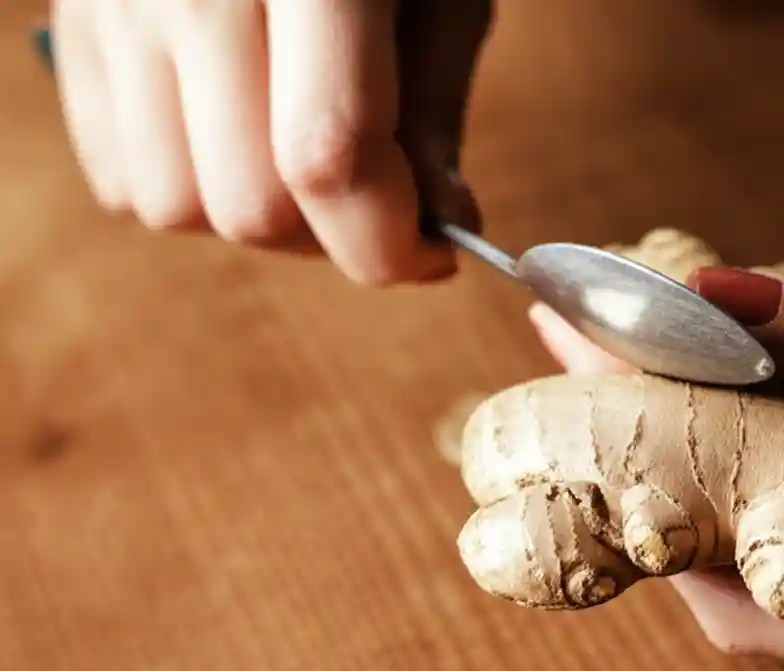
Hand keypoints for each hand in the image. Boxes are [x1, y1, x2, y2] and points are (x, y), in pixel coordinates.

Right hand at [50, 0, 489, 284]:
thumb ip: (432, 113)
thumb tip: (433, 229)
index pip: (327, 156)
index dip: (387, 242)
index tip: (433, 255)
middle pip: (248, 204)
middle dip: (330, 236)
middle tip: (375, 198)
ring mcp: (114, 4)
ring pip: (176, 206)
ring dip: (256, 217)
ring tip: (300, 157)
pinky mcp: (73, 28)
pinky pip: (120, 177)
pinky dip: (191, 185)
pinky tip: (237, 132)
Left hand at [526, 241, 783, 670]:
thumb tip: (708, 302)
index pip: (755, 590)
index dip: (654, 491)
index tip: (589, 385)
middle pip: (756, 587)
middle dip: (665, 480)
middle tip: (597, 371)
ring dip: (715, 473)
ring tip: (649, 374)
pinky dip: (778, 474)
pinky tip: (744, 398)